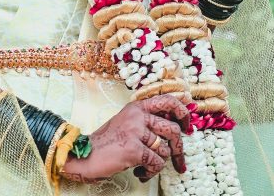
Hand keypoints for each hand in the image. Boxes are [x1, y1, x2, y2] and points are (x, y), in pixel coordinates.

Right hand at [60, 95, 189, 183]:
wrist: (87, 153)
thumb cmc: (108, 141)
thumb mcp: (127, 122)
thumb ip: (147, 121)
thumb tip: (175, 127)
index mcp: (137, 107)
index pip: (168, 100)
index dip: (183, 112)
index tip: (187, 126)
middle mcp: (137, 115)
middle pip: (173, 129)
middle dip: (179, 149)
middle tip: (179, 162)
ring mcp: (135, 131)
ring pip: (166, 150)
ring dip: (159, 164)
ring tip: (147, 167)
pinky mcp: (134, 148)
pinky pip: (156, 163)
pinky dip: (150, 173)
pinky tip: (140, 173)